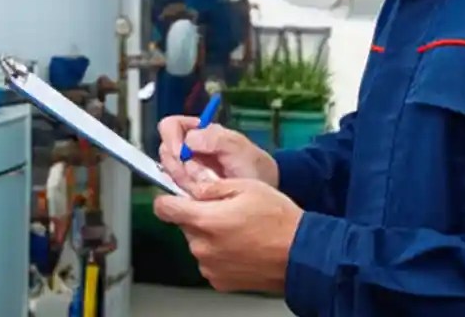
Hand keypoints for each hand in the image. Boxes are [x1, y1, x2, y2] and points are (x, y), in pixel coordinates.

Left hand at [153, 178, 302, 293]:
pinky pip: (210, 261)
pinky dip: (220, 253)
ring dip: (211, 235)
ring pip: (198, 243)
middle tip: (225, 211)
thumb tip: (192, 185)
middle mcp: (202, 247)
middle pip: (185, 225)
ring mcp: (209, 266)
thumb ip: (211, 186)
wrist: (300, 255)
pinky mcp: (219, 280)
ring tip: (239, 230)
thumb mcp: (246, 187)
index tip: (174, 195)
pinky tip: (241, 246)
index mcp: (205, 220)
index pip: (164, 208)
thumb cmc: (279, 221)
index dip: (167, 198)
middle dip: (199, 216)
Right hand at [157, 116, 278, 191]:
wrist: (264, 198)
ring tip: (203, 186)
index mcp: (200, 132)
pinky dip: (185, 193)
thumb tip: (188, 141)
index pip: (171, 126)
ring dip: (182, 180)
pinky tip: (201, 196)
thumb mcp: (239, 148)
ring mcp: (187, 171)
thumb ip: (215, 139)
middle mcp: (189, 150)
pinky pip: (176, 190)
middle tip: (194, 176)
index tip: (181, 154)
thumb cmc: (254, 168)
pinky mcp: (188, 190)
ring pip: (168, 172)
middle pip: (165, 150)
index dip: (171, 138)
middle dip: (177, 164)